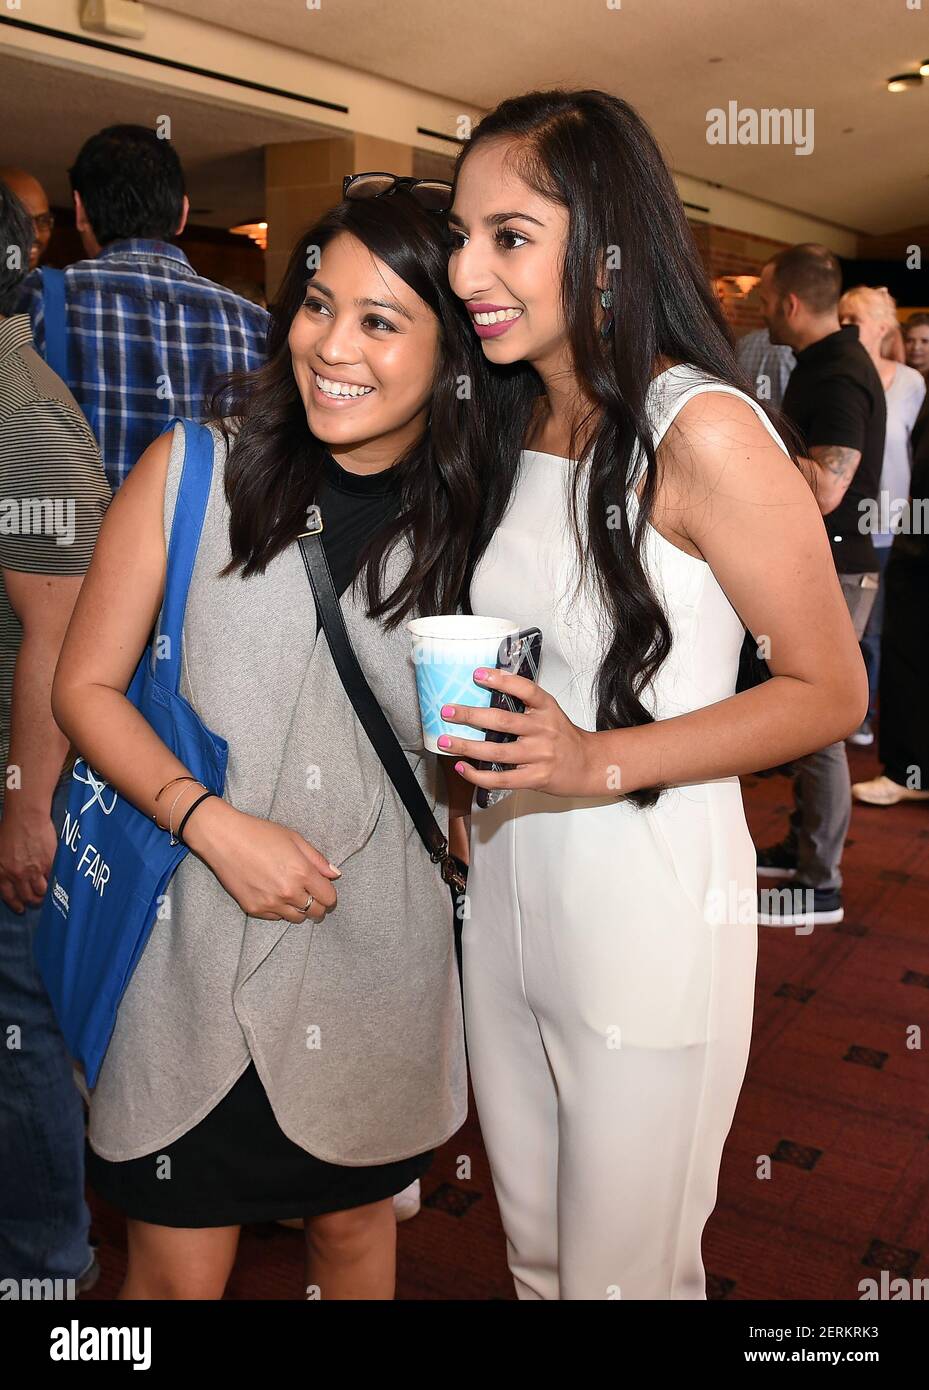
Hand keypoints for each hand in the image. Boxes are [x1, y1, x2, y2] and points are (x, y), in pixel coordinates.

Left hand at [0, 806, 56, 912]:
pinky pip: (53, 879)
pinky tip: (56, 880)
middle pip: (27, 896)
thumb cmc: (10, 828)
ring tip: (48, 891)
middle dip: (32, 901)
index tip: (21, 908)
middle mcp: (17, 875)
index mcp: (1, 872)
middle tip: (36, 900)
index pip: (8, 896)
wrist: (26, 816)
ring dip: (44, 893)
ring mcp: (34, 871)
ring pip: (41, 891)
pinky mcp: (49, 864)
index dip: (16, 904)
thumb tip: (9, 877)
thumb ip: (3, 867)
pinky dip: (55, 881)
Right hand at [182, 797, 339, 923]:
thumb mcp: (294, 839)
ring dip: (299, 909)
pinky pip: (276, 918)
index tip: (324, 889)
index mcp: (302, 873)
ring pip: (296, 918)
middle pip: (316, 912)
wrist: (224, 839)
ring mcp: (270, 903)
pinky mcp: (254, 909)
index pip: (329, 898)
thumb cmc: (259, 834)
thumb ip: (317, 859)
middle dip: (318, 904)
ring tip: (291, 894)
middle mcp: (288, 892)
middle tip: (311, 894)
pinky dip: (279, 910)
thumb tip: (335, 874)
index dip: (329, 894)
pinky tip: (273, 894)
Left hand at [437, 668, 599, 798]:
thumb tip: (487, 691)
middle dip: (470, 715)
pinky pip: (501, 779)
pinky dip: (478, 775)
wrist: (590, 765)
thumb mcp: (550, 713)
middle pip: (502, 721)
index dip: (501, 680)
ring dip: (466, 746)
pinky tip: (462, 768)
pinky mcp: (535, 778)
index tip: (478, 674)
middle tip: (447, 711)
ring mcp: (539, 755)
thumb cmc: (564, 738)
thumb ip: (525, 706)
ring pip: (496, 752)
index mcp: (547, 709)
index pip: (525, 689)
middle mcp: (543, 730)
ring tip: (445, 741)